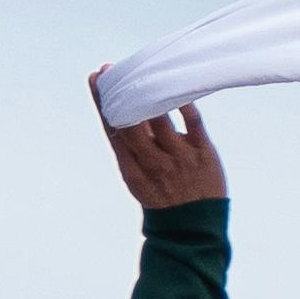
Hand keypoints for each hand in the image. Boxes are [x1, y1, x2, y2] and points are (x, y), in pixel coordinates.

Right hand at [92, 79, 224, 206]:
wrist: (192, 229)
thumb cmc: (162, 195)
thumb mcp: (138, 177)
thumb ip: (133, 146)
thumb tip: (128, 106)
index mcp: (132, 170)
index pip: (113, 130)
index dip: (103, 103)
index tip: (96, 79)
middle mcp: (153, 163)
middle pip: (131, 123)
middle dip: (119, 94)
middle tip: (111, 69)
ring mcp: (179, 159)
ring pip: (161, 119)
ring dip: (150, 92)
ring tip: (144, 70)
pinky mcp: (203, 154)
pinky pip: (193, 122)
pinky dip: (185, 103)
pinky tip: (178, 86)